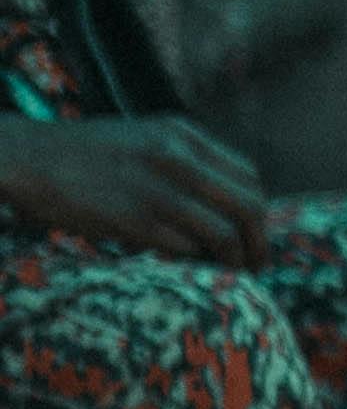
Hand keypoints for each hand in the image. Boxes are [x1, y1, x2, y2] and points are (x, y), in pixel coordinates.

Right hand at [0, 113, 274, 261]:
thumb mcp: (141, 139)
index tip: (256, 233)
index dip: (258, 211)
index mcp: (182, 134)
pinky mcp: (135, 219)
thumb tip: (221, 204)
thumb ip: (184, 161)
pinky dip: (194, 261)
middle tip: (256, 264)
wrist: (25, 158)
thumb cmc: (81, 156)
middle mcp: (178, 158)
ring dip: (233, 259)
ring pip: (224, 232)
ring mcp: (157, 188)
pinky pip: (185, 247)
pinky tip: (189, 267)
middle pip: (249, 205)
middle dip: (259, 241)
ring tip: (229, 274)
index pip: (248, 176)